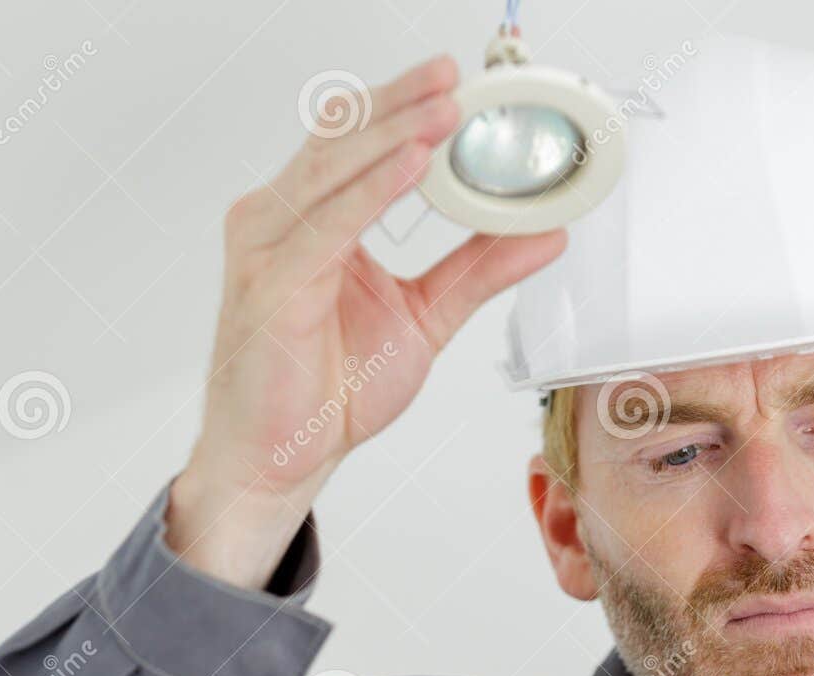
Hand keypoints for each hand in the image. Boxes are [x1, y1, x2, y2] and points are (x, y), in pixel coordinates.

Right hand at [167, 55, 567, 587]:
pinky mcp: (270, 287)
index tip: (457, 82)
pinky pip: (327, 225)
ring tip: (444, 111)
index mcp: (312, 220)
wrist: (279, 460)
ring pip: (333, 171)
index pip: (357, 142)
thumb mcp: (424, 318)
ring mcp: (269, 250)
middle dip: (402, 104)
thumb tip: (543, 234)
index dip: (404, 106)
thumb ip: (478, 269)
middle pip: (341, 139)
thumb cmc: (325, 391)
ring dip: (392, 136)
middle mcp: (281, 222)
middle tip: (455, 77)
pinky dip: (371, 191)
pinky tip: (411, 166)